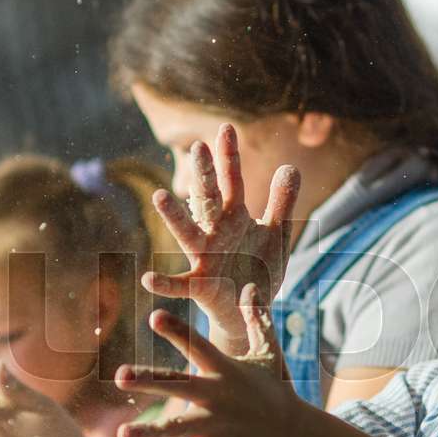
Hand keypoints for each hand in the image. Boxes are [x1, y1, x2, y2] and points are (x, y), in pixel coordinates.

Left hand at [115, 286, 303, 436]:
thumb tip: (252, 286)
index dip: (177, 331)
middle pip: (177, 385)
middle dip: (148, 381)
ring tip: (122, 434)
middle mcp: (217, 396)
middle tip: (120, 375)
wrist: (296, 435)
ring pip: (177, 428)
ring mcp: (217, 425)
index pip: (197, 346)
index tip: (154, 316)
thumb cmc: (276, 392)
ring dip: (149, 431)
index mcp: (224, 370)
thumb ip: (257, 321)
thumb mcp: (269, 354)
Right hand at [142, 124, 299, 355]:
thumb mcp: (276, 234)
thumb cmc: (259, 268)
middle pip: (208, 200)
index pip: (232, 182)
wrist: (249, 309)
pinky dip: (164, 283)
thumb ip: (281, 202)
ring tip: (160, 197)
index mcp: (233, 217)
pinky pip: (180, 284)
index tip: (226, 128)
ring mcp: (204, 257)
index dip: (229, 157)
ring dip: (175, 217)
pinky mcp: (200, 285)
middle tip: (197, 148)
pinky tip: (147, 279)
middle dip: (204, 175)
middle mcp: (215, 233)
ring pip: (188, 234)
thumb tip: (290, 166)